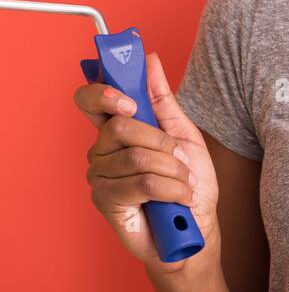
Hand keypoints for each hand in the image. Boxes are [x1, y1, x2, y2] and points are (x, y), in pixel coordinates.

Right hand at [74, 50, 219, 274]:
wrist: (196, 231)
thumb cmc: (189, 185)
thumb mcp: (183, 135)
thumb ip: (162, 99)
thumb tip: (149, 60)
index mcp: (117, 131)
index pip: (90, 101)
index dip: (104, 93)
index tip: (130, 102)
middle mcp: (101, 151)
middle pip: (121, 127)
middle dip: (163, 143)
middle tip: (179, 161)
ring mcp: (100, 177)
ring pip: (138, 156)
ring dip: (174, 171)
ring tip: (183, 185)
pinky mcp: (106, 202)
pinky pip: (142, 183)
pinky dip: (171, 189)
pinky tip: (178, 199)